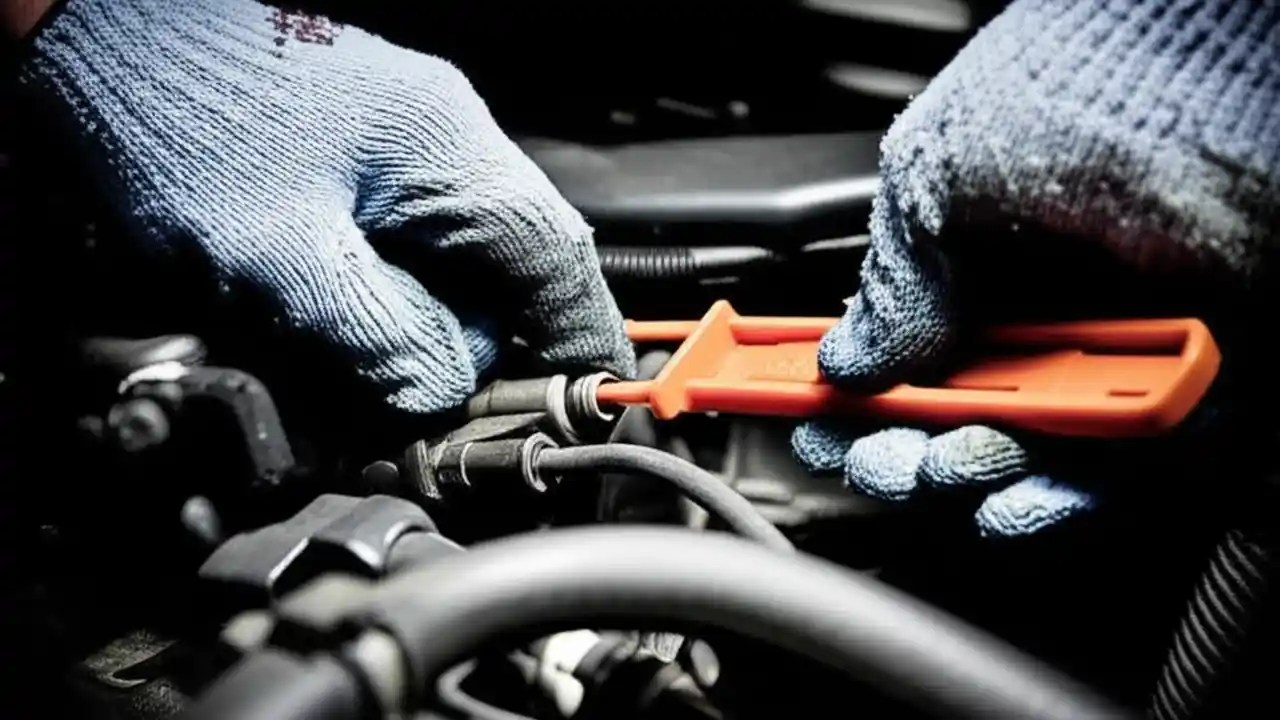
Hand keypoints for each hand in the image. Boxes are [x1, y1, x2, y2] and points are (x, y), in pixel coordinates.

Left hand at [17, 0, 634, 413]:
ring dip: (425, 339)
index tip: (583, 410)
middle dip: (479, 358)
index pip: (556, 259)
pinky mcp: (358, 175)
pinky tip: (338, 337)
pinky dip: (385, 312)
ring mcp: (401, 159)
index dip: (578, 344)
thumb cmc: (174, 114)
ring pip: (451, 276)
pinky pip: (401, 261)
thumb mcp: (276, 256)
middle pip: (507, 279)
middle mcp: (441, 149)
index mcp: (447, 153)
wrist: (97, 43)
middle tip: (437, 420)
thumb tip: (439, 397)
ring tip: (367, 382)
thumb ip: (376, 339)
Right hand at [792, 0, 1278, 537]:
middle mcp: (1034, 311)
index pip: (895, 354)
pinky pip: (1116, 475)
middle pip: (950, 419)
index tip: (808, 424)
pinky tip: (1019, 500)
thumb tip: (847, 362)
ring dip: (971, 482)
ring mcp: (1104, 353)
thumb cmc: (1075, 92)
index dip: (844, 398)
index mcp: (969, 264)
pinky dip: (1060, 503)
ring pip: (1025, 458)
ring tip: (950, 464)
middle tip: (876, 456)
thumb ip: (890, 281)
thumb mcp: (937, 178)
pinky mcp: (1180, 390)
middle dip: (899, 456)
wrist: (1201, 78)